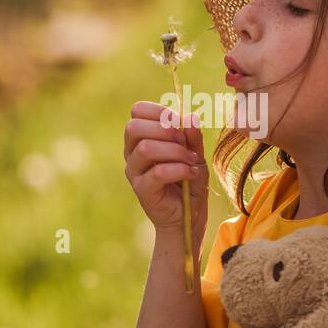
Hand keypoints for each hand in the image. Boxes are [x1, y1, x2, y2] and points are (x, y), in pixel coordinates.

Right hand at [123, 101, 207, 242]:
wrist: (189, 216)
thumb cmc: (189, 181)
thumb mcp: (195, 154)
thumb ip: (192, 136)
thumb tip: (190, 116)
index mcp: (142, 137)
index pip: (138, 110)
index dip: (159, 111)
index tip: (179, 122)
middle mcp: (132, 152)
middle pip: (134, 126)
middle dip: (164, 129)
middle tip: (185, 142)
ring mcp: (134, 171)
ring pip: (146, 148)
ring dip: (175, 151)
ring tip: (191, 161)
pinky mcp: (142, 189)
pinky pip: (158, 172)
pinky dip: (180, 169)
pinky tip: (191, 173)